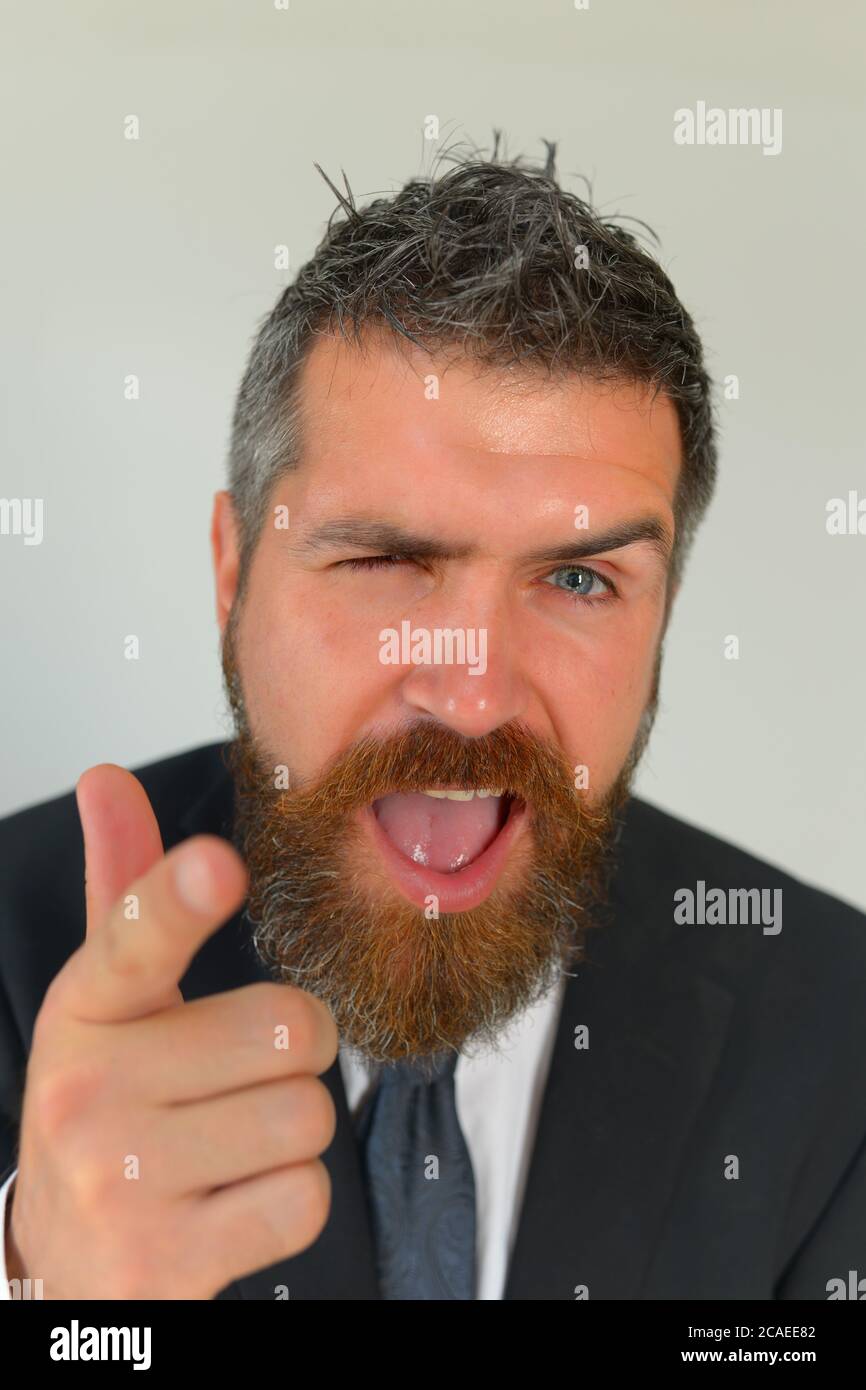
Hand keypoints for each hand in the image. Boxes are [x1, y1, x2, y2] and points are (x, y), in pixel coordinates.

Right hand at [6, 763, 337, 1298]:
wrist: (70, 1258)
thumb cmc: (111, 1103)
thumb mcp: (109, 1001)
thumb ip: (127, 894)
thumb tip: (107, 777)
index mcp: (83, 1009)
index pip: (133, 937)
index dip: (179, 899)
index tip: (217, 868)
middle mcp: (86, 1091)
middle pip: (290, 1027)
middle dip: (293, 1053)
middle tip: (237, 1078)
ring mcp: (118, 1183)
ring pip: (306, 1114)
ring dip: (292, 1130)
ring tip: (229, 1144)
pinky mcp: (162, 1263)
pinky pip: (301, 1197)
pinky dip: (287, 1201)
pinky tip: (230, 1204)